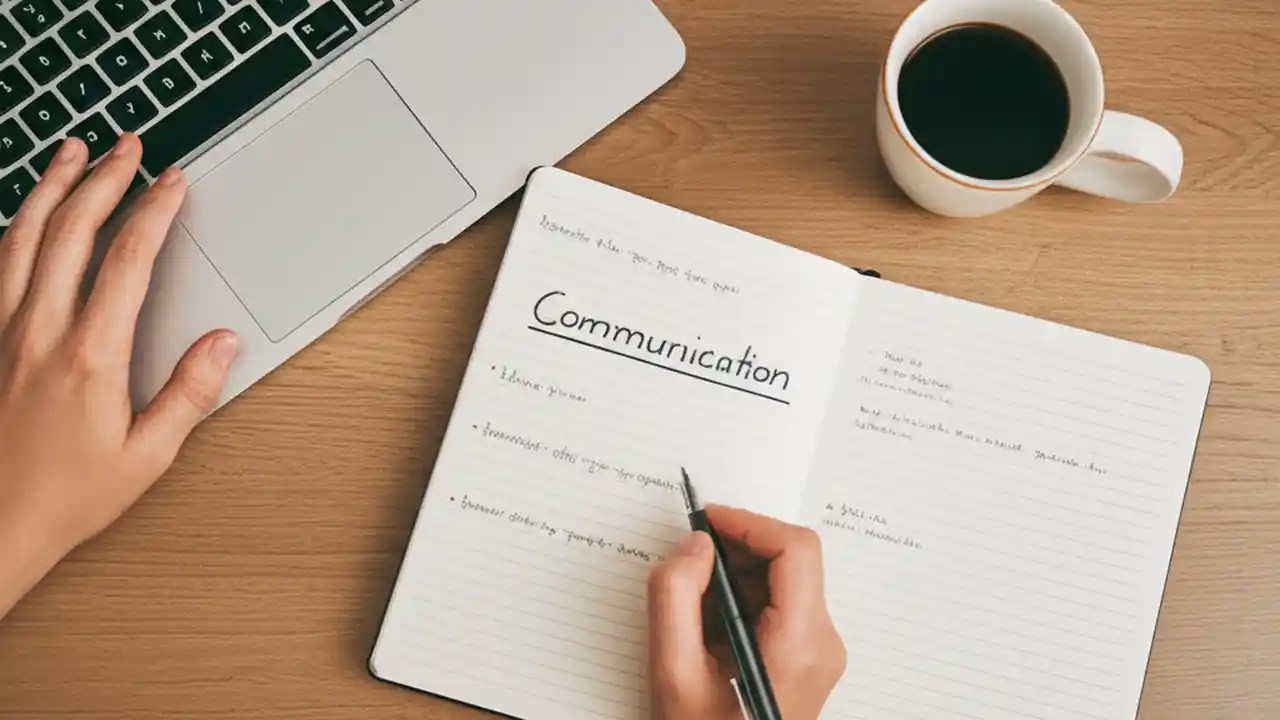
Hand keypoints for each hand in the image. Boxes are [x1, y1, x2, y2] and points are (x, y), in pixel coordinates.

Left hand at [0, 135, 238, 618]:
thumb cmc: (65, 497)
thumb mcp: (147, 456)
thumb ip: (188, 394)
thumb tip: (220, 343)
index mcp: (89, 356)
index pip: (127, 260)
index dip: (153, 211)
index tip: (172, 181)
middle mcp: (38, 332)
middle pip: (71, 231)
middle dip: (102, 179)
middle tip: (125, 146)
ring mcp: (1, 332)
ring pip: (21, 237)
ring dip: (49, 188)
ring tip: (69, 153)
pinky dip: (12, 228)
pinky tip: (24, 215)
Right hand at [647, 505, 846, 719]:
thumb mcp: (673, 672)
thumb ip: (675, 597)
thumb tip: (694, 546)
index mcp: (800, 645)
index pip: (796, 550)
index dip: (750, 523)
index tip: (708, 519)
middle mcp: (823, 644)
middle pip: (793, 560)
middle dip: (739, 546)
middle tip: (691, 554)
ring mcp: (819, 652)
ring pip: (787, 579)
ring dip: (740, 571)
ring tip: (694, 594)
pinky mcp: (808, 657)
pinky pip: (783, 603)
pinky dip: (746, 594)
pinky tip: (708, 618)